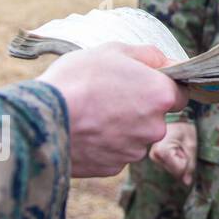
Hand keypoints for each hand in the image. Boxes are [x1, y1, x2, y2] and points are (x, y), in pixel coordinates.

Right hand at [39, 42, 187, 177]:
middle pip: (156, 117)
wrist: (40, 120)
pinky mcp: (113, 168)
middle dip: (139, 108)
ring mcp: (134, 151)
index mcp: (161, 96)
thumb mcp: (113, 51)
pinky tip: (84, 132)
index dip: (163, 87)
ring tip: (91, 114)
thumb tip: (166, 62)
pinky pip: (115, 153)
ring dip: (121, 127)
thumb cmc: (76, 80)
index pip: (179, 93)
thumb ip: (148, 55)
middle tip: (108, 96)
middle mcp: (155, 127)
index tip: (144, 83)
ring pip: (135, 136)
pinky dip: (104, 145)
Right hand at [149, 120, 196, 185]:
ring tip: (176, 145)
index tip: (183, 145)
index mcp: (161, 151)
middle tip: (180, 145)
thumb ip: (190, 164)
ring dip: (178, 160)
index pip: (179, 169)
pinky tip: (172, 147)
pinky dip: (173, 159)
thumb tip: (187, 183)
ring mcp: (152, 157)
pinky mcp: (153, 157)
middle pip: (175, 171)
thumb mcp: (191, 145)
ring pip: (172, 169)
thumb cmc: (184, 127)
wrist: (174, 117)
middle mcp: (153, 156)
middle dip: (182, 161)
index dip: (186, 160)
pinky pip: (168, 165)